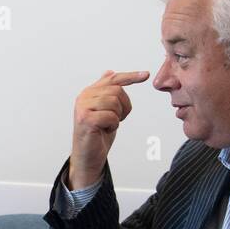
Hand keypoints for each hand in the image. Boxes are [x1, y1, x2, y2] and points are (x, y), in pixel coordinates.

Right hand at [69, 69, 149, 189]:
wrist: (87, 156)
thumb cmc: (97, 134)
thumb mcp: (104, 109)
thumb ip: (105, 91)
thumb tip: (109, 72)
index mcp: (89, 92)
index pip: (113, 79)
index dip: (131, 76)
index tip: (146, 75)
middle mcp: (84, 96)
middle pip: (117, 91)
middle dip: (123, 106)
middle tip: (116, 119)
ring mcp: (83, 107)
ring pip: (114, 102)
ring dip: (117, 117)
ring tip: (108, 125)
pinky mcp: (85, 119)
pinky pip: (111, 116)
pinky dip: (113, 125)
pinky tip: (104, 130)